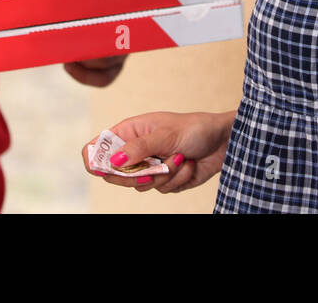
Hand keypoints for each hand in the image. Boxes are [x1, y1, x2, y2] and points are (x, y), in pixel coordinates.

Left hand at [64, 0, 126, 86]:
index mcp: (130, 12)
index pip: (139, 28)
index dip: (123, 35)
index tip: (103, 33)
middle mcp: (127, 34)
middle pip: (118, 54)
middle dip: (96, 54)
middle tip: (73, 45)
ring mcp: (116, 51)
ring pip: (108, 68)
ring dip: (87, 65)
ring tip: (67, 55)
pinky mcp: (103, 63)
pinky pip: (102, 79)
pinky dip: (85, 76)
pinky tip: (67, 64)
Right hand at [81, 111, 233, 194]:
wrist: (223, 141)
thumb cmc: (194, 128)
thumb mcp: (165, 134)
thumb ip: (139, 148)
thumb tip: (113, 160)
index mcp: (130, 132)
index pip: (99, 146)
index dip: (94, 159)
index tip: (101, 170)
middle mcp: (137, 150)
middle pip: (116, 174)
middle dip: (136, 175)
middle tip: (151, 170)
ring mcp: (150, 166)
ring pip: (141, 185)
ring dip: (164, 175)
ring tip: (180, 158)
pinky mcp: (166, 180)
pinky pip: (163, 189)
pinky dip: (178, 179)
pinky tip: (188, 164)